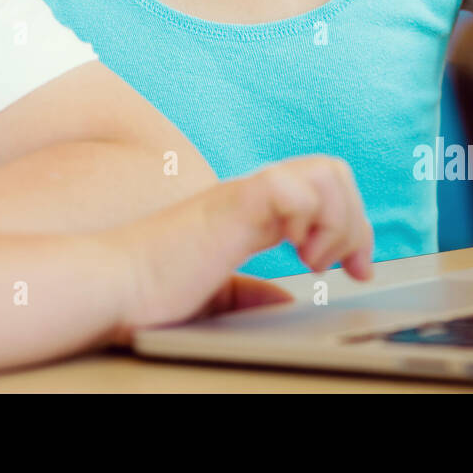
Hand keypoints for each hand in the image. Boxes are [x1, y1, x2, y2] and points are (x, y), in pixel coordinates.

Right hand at [101, 155, 374, 341]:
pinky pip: (292, 188)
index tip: (359, 269)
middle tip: (345, 267)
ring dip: (336, 220)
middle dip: (356, 222)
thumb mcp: (215, 294)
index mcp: (251, 213)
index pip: (323, 191)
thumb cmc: (150, 290)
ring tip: (311, 259)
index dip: (354, 227)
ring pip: (326, 171)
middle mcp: (252, 195)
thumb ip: (249, 292)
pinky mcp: (232, 203)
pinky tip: (292, 251)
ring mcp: (243, 194)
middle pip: (335, 172)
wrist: (113, 286)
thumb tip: (283, 301)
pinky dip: (308, 219)